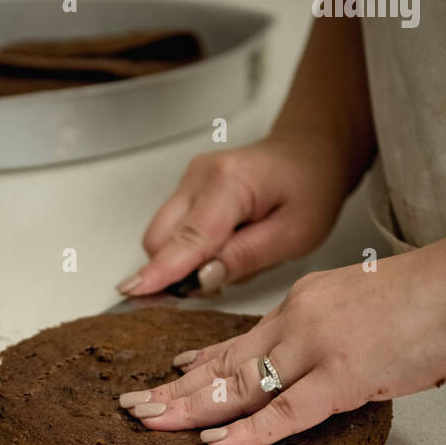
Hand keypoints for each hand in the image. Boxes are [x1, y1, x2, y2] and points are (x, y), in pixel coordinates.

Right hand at [117, 131, 355, 296]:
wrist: (309, 152)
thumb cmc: (310, 187)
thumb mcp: (294, 234)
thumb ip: (246, 257)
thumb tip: (202, 279)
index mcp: (230, 183)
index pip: (187, 238)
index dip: (162, 270)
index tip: (136, 291)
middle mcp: (200, 176)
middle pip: (161, 241)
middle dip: (179, 271)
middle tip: (225, 277)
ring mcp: (189, 181)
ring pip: (161, 239)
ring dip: (185, 262)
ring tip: (232, 255)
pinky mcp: (185, 191)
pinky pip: (171, 232)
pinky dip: (188, 250)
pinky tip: (222, 246)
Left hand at [118, 212, 445, 444]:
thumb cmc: (430, 300)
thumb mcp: (362, 307)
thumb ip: (328, 334)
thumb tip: (311, 366)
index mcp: (305, 304)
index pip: (239, 339)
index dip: (199, 363)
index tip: (170, 376)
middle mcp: (300, 320)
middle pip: (226, 363)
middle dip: (176, 389)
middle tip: (135, 407)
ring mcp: (318, 347)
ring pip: (241, 385)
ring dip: (191, 408)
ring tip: (151, 423)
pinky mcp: (343, 374)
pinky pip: (285, 411)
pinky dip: (248, 431)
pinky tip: (215, 443)